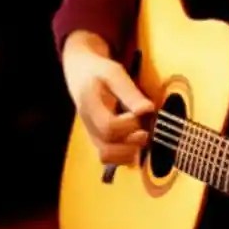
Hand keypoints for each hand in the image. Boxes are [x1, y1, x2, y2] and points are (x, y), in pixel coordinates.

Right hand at [62, 32, 153, 163]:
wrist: (79, 72)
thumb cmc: (99, 70)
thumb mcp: (114, 73)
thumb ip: (130, 93)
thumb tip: (148, 110)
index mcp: (89, 105)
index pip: (108, 127)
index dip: (128, 125)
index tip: (138, 114)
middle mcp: (88, 124)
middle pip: (106, 148)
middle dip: (130, 143)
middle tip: (144, 130)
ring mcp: (91, 133)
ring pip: (106, 156)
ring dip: (128, 152)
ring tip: (140, 137)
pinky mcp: (97, 138)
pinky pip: (108, 157)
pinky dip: (123, 155)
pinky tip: (134, 142)